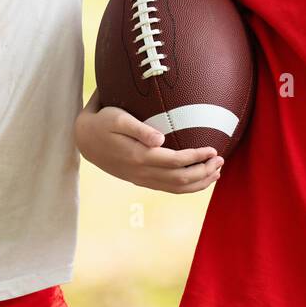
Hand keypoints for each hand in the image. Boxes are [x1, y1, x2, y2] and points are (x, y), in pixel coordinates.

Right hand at [75, 104, 223, 192]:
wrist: (83, 139)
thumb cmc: (102, 121)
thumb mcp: (117, 118)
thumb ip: (139, 129)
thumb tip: (161, 139)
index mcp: (139, 156)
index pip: (176, 162)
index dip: (197, 158)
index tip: (214, 149)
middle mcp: (142, 172)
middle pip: (181, 179)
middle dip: (204, 172)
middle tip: (222, 160)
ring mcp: (141, 178)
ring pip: (176, 188)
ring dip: (199, 182)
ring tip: (216, 172)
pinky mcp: (139, 179)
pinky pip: (168, 188)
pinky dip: (186, 187)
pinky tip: (197, 179)